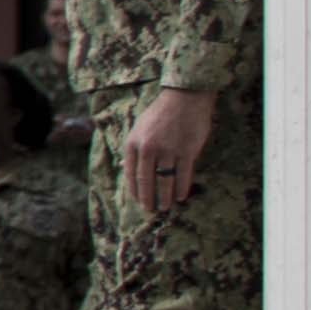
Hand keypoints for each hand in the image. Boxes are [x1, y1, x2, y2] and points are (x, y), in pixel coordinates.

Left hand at [127, 84, 213, 215]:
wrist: (184, 98)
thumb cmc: (161, 113)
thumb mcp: (139, 127)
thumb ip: (134, 148)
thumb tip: (124, 167)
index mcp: (133, 143)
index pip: (130, 174)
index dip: (134, 190)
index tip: (137, 201)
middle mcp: (148, 149)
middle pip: (146, 180)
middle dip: (148, 198)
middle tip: (150, 210)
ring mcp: (168, 151)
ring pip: (164, 181)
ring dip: (164, 197)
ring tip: (165, 207)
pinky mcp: (186, 151)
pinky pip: (182, 175)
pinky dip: (181, 188)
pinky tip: (180, 196)